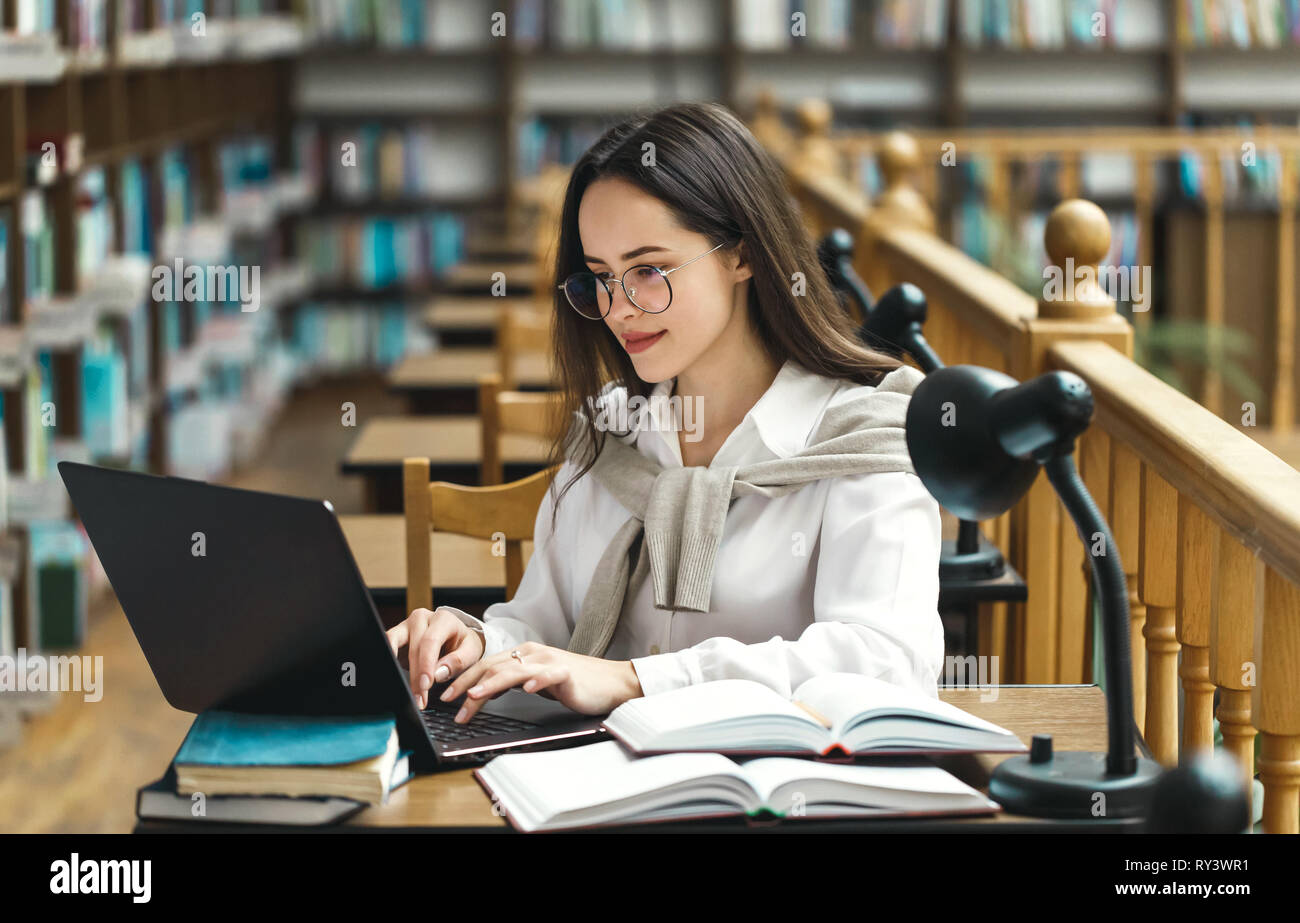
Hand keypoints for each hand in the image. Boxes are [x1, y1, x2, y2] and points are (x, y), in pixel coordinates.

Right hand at [386, 607, 484, 708]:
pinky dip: (388, 663)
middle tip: (419, 699)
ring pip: (395, 645)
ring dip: (398, 671)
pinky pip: (386, 645)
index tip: (425, 686)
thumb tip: (438, 673)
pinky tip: (392, 678)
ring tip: (407, 692)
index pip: (431, 641)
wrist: (456, 636)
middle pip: (414, 648)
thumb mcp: (471, 651)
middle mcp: (422, 618)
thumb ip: (458, 661)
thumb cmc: (463, 644)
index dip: (426, 665)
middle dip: (416, 677)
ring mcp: (406, 625)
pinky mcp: (396, 634)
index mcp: (443, 619)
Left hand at [439, 642, 643, 722]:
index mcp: (524, 654)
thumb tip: (483, 691)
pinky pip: (549, 675)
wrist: (610, 682)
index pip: (486, 665)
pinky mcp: (567, 673)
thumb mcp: (536, 682)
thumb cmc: (575, 683)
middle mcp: (533, 653)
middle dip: (468, 684)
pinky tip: (527, 689)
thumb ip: (513, 682)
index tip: (445, 695)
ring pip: (514, 670)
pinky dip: (536, 681)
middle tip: (449, 701)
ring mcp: (549, 661)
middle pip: (494, 666)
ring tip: (475, 695)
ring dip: (492, 684)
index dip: (463, 678)